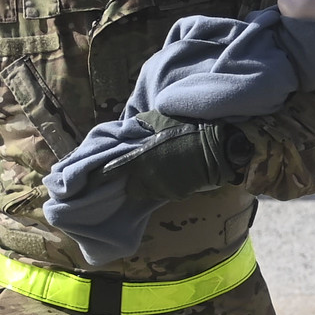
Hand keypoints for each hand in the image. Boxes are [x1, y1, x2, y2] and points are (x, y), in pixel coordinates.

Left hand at [113, 115, 255, 202]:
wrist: (215, 147)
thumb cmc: (184, 128)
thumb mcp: (156, 119)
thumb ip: (137, 127)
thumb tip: (125, 131)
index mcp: (137, 159)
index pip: (110, 172)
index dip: (103, 175)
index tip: (99, 175)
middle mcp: (146, 178)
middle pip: (130, 188)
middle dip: (133, 181)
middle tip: (141, 170)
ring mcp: (163, 189)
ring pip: (148, 192)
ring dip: (150, 184)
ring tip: (161, 172)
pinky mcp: (178, 195)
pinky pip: (166, 193)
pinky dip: (167, 186)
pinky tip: (176, 175)